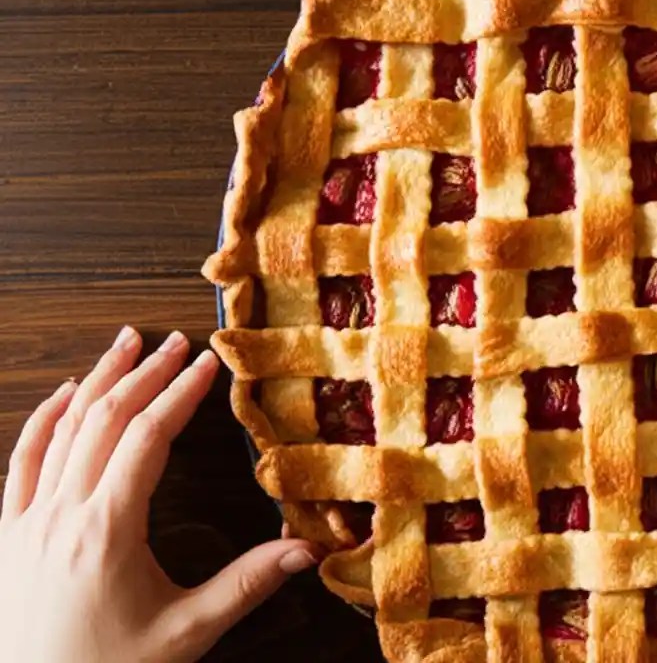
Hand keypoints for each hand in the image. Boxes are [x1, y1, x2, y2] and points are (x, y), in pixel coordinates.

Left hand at [0, 327, 318, 662]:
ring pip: (59, 429)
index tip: (207, 363)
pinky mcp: (7, 535)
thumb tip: (306, 550)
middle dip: (145, 374)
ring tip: (126, 343)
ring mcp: (25, 522)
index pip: (147, 439)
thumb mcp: (187, 633)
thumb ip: (246, 585)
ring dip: (96, 380)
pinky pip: (21, 461)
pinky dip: (43, 420)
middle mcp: (60, 516)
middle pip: (103, 420)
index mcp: (106, 531)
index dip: (179, 394)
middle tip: (178, 341)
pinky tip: (64, 396)